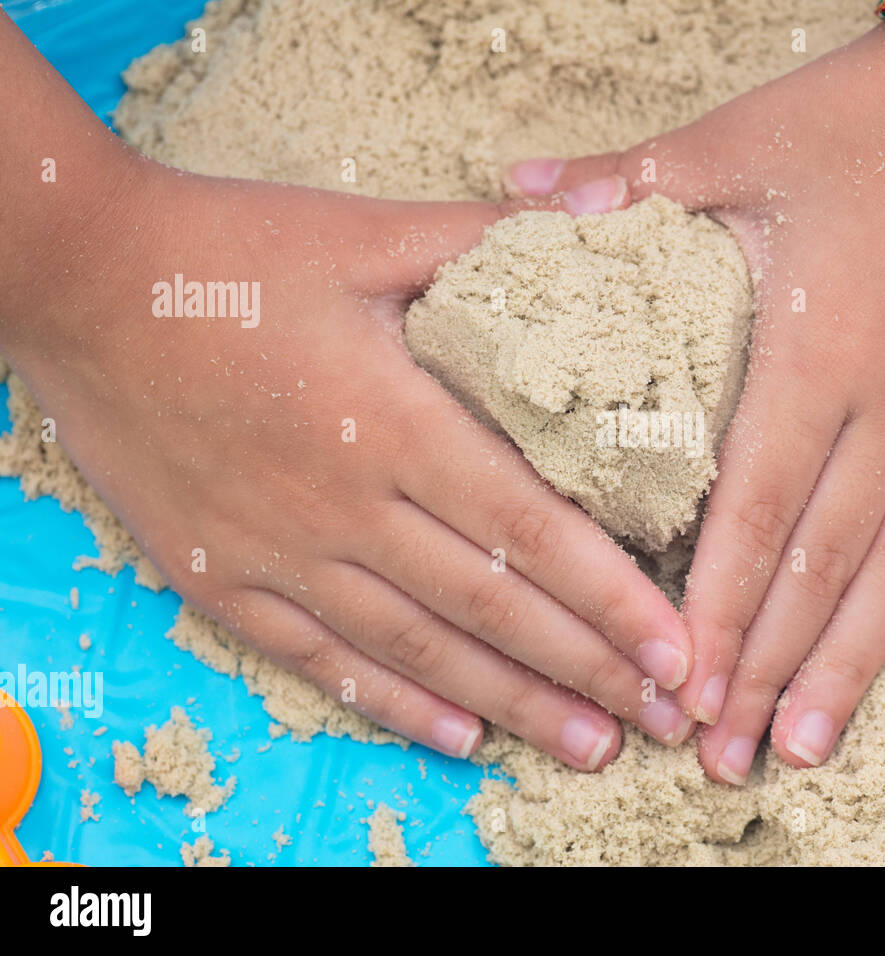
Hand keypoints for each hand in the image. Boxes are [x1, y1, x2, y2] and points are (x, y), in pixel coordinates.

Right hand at [0, 151, 691, 770]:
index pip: (530, 528)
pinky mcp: (221, 577)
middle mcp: (344, 505)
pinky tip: (460, 740)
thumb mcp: (365, 233)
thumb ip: (485, 243)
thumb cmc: (230, 253)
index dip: (611, 596)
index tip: (676, 648)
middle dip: (587, 668)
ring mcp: (279, 552)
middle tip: (661, 718)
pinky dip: (394, 704)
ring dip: (511, 704)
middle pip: (489, 605)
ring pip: (418, 649)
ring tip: (588, 745)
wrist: (78, 285)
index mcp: (393, 420)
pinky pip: (320, 661)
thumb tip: (592, 219)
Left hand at [507, 13, 884, 782]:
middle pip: (823, 558)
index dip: (716, 608)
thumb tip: (515, 190)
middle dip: (768, 663)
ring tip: (809, 739)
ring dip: (856, 657)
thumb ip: (630, 185)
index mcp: (814, 344)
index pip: (753, 507)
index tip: (680, 688)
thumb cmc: (869, 113)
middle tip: (724, 753)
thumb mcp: (739, 139)